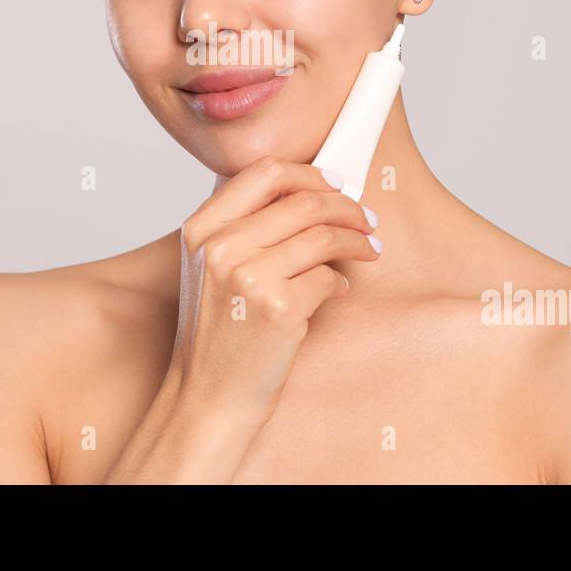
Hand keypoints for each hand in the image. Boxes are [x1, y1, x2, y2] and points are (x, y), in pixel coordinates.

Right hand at [170, 155, 380, 428]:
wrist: (208, 397)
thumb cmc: (218, 333)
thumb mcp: (212, 268)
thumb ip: (246, 227)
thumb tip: (311, 192)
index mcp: (201, 228)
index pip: (265, 173)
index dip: (309, 173)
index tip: (335, 183)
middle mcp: (221, 247)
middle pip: (304, 202)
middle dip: (347, 208)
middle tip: (367, 220)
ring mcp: (248, 277)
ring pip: (323, 236)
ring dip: (357, 241)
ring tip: (369, 250)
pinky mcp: (279, 308)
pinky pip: (327, 277)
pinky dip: (339, 283)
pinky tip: (334, 292)